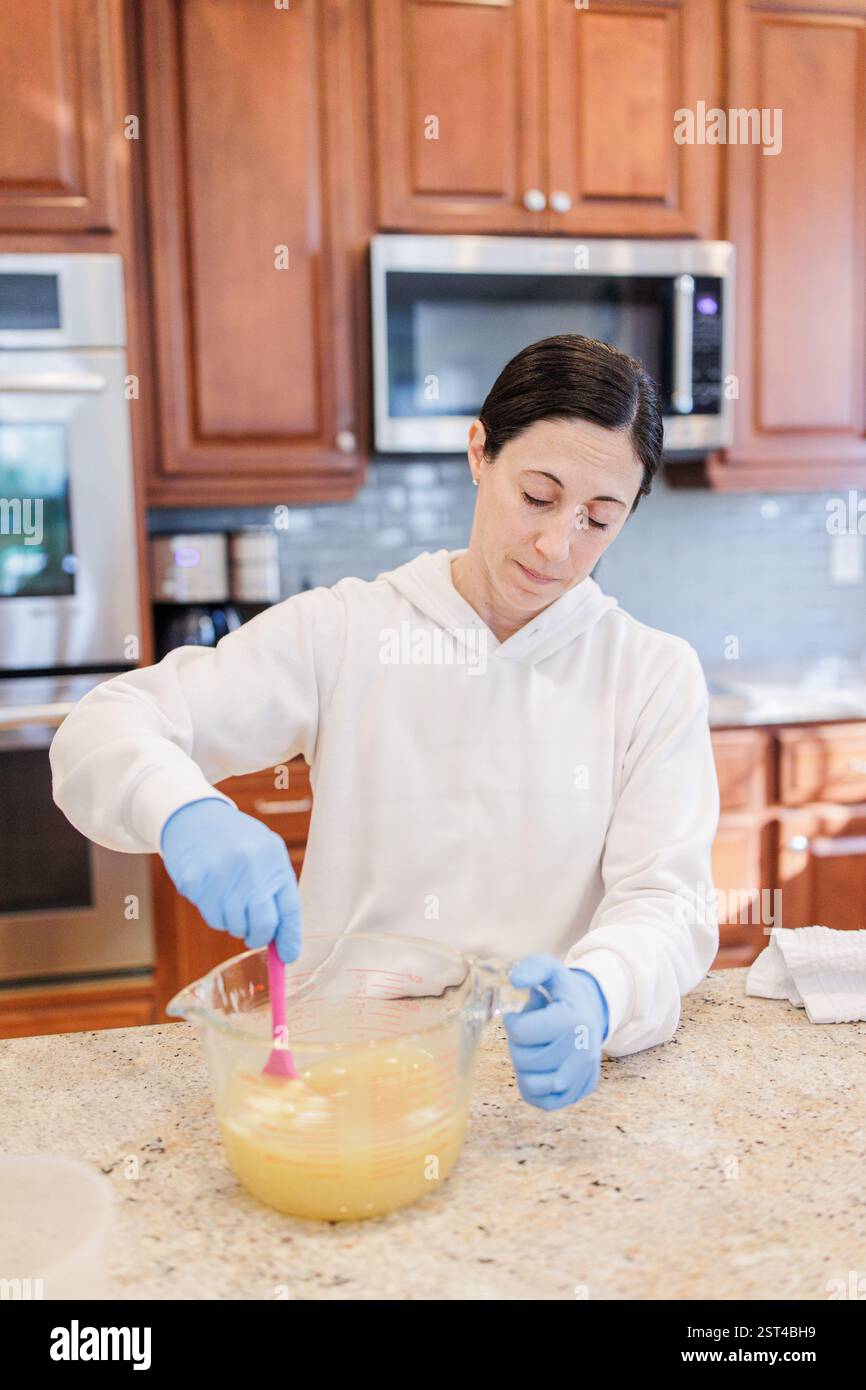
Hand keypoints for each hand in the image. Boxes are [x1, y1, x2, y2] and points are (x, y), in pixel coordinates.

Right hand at [160, 798, 301, 962]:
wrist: (193, 816)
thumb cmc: (235, 841)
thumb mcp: (264, 853)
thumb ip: (274, 890)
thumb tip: (282, 939)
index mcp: (274, 858)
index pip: (289, 908)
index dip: (290, 938)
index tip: (288, 956)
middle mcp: (251, 867)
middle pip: (263, 925)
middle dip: (259, 937)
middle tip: (253, 935)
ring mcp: (222, 874)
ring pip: (234, 925)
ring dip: (233, 922)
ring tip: (228, 897)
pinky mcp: (196, 882)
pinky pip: (212, 917)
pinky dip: (213, 912)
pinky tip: (212, 889)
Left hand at [503, 954, 608, 1110]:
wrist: (592, 1013)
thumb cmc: (565, 993)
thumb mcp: (552, 970)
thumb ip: (533, 967)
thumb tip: (515, 980)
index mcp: (574, 1021)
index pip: (521, 1032)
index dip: (513, 1022)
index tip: (521, 1015)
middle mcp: (583, 1052)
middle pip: (524, 1059)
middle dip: (517, 1043)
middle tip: (528, 1032)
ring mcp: (582, 1076)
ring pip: (530, 1084)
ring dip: (523, 1066)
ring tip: (533, 1049)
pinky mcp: (578, 1093)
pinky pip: (540, 1101)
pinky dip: (531, 1086)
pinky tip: (538, 1067)